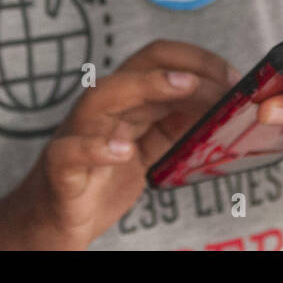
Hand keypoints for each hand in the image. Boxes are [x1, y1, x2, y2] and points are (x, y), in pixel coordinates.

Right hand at [0, 39, 234, 249]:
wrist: (48, 222)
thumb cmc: (96, 182)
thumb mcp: (146, 150)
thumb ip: (173, 126)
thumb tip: (217, 105)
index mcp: (120, 103)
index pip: (155, 60)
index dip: (196, 60)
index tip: (234, 77)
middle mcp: (98, 111)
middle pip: (134, 70)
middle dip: (182, 68)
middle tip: (224, 82)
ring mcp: (75, 137)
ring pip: (101, 98)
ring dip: (144, 87)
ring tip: (182, 87)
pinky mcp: (60, 170)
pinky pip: (70, 152)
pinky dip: (96, 147)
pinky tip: (122, 150)